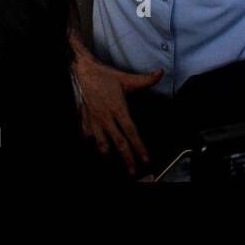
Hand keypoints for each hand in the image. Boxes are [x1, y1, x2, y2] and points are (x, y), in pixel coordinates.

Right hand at [73, 54, 162, 175]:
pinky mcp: (85, 121)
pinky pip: (89, 137)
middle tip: (134, 171)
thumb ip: (145, 79)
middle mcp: (106, 118)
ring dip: (109, 157)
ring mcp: (94, 121)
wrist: (83, 72)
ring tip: (115, 166)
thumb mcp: (126, 78)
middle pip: (119, 143)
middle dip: (127, 159)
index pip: (131, 132)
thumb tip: (160, 73)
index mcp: (118, 109)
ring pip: (102, 144)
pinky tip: (99, 149)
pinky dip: (94, 145)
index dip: (139, 147)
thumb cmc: (106, 76)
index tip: (145, 158)